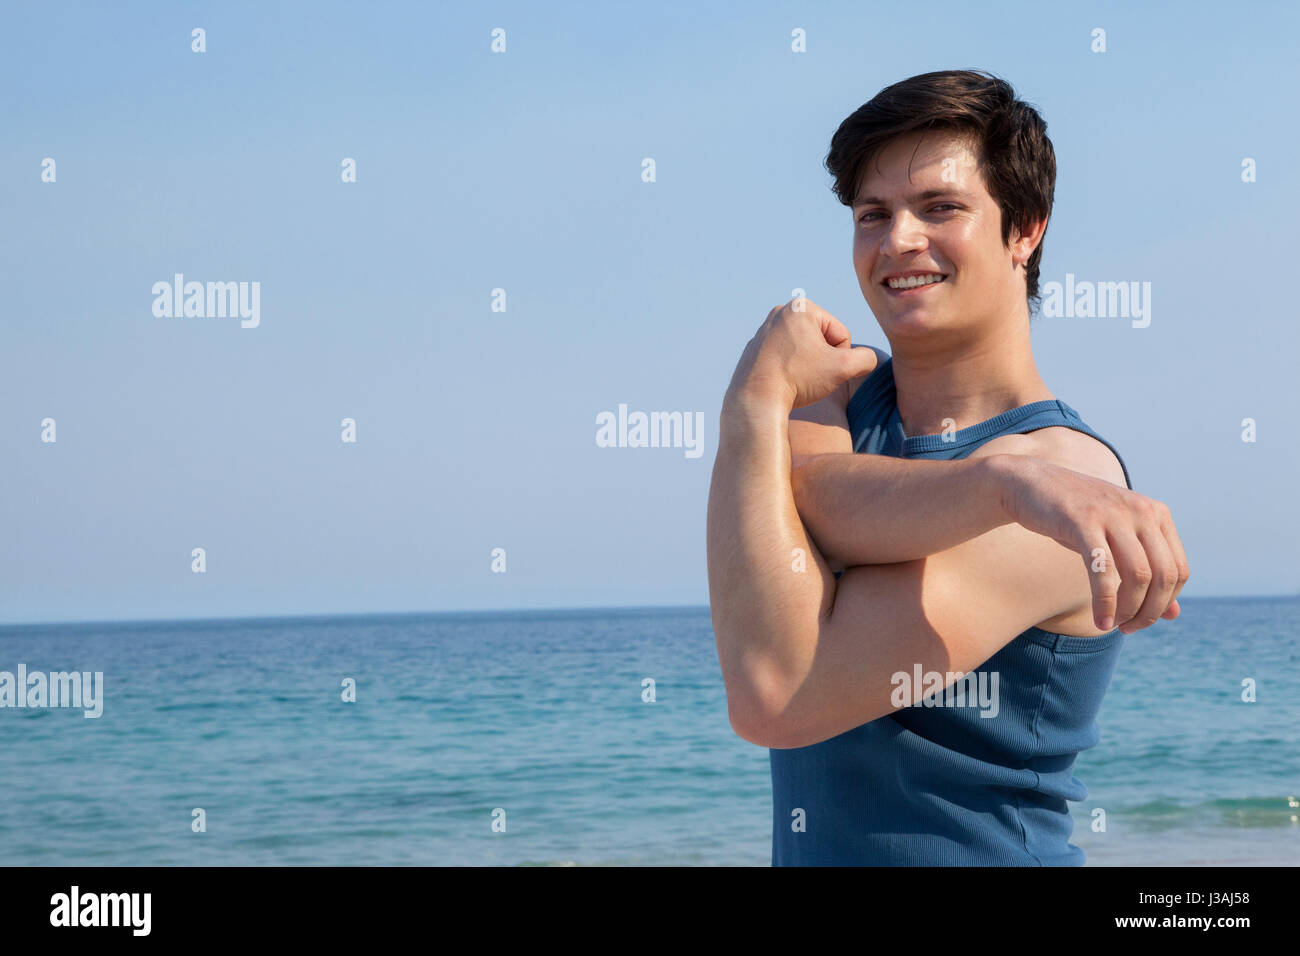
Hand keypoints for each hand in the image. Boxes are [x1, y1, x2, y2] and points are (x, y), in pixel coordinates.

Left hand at [725, 298, 878, 410]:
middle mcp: (779, 313)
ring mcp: (763, 331)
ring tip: (796, 381)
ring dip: (807, 367)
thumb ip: (866, 359)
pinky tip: (782, 384)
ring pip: (803, 351)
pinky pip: (784, 360)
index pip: (841, 333)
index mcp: (801, 307)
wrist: (756, 400)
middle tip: (810, 378)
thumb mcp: (844, 368)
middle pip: (821, 340)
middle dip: (823, 360)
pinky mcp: (754, 350)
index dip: (840, 357)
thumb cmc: (798, 379)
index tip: (823, 369)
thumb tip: (867, 359)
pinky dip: (788, 372)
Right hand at [999, 456, 1189, 633]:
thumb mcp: (1116, 541)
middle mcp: (1142, 511)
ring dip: (1129, 610)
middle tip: (1127, 627)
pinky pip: (1103, 571)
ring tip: (1113, 624)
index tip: (1141, 620)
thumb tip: (1173, 615)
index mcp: (1156, 514)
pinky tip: (1100, 620)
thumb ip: (1146, 573)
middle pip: (1164, 576)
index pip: (1179, 570)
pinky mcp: (1083, 521)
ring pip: (1139, 575)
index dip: (1164, 603)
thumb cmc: (1074, 518)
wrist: (1030, 484)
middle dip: (1149, 611)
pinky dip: (1105, 602)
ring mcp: (1113, 514)